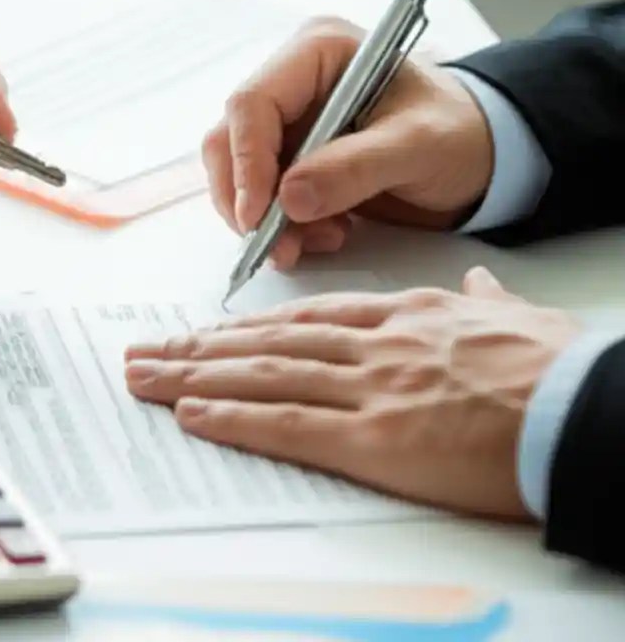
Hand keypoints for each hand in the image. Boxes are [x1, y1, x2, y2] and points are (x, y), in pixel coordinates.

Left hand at [123, 267, 579, 518]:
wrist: (592, 408)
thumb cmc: (564, 372)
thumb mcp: (521, 320)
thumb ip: (484, 303)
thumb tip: (475, 286)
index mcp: (408, 318)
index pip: (309, 318)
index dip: (250, 327)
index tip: (209, 332)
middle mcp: (377, 346)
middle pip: (268, 343)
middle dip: (200, 347)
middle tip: (146, 349)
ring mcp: (372, 389)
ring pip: (263, 376)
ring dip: (194, 376)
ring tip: (144, 375)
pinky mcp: (377, 438)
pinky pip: (288, 424)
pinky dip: (233, 417)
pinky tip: (191, 413)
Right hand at [204, 17, 493, 268]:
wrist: (481, 156)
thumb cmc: (459, 134)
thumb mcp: (418, 148)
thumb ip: (355, 169)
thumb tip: (289, 199)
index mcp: (318, 52)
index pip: (252, 103)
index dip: (247, 162)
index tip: (258, 216)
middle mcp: (292, 81)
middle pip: (231, 140)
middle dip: (249, 199)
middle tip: (275, 244)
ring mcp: (288, 121)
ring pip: (238, 174)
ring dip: (265, 220)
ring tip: (311, 244)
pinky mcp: (290, 157)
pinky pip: (261, 196)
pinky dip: (283, 226)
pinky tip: (324, 235)